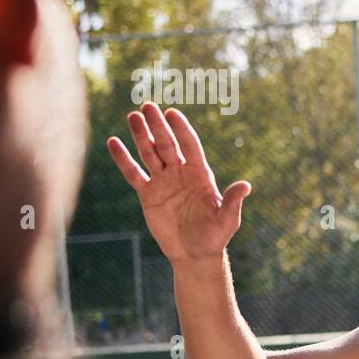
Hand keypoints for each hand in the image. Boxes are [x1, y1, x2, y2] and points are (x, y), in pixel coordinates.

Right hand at [106, 102, 250, 262]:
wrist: (195, 253)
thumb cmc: (215, 236)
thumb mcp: (227, 219)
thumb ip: (233, 201)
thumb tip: (246, 186)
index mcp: (200, 174)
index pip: (190, 145)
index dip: (181, 129)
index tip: (171, 112)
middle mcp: (181, 173)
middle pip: (167, 144)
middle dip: (158, 125)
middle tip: (147, 105)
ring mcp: (163, 182)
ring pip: (149, 153)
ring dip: (140, 135)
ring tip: (132, 116)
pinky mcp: (148, 195)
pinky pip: (133, 173)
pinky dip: (123, 159)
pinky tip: (113, 142)